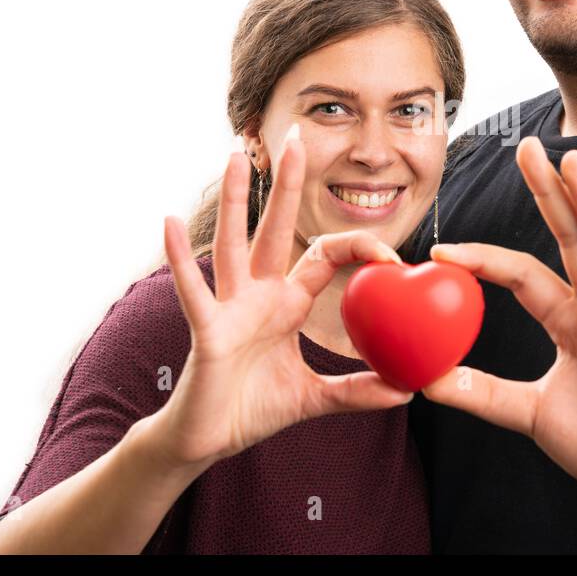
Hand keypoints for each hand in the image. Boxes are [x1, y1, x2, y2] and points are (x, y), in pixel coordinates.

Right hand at [154, 125, 410, 469]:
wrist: (207, 440)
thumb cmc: (252, 409)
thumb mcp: (316, 398)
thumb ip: (358, 391)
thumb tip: (407, 390)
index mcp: (286, 303)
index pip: (326, 257)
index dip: (358, 249)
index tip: (393, 257)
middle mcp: (258, 294)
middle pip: (276, 228)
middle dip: (287, 182)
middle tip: (298, 134)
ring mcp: (229, 307)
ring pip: (233, 243)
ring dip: (234, 200)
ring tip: (233, 156)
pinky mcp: (206, 330)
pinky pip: (193, 290)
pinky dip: (179, 258)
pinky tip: (169, 222)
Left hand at [423, 136, 576, 525]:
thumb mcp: (528, 413)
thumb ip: (481, 393)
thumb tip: (423, 380)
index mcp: (571, 321)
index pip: (525, 274)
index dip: (486, 259)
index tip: (440, 250)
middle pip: (574, 239)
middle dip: (552, 192)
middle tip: (527, 146)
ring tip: (572, 162)